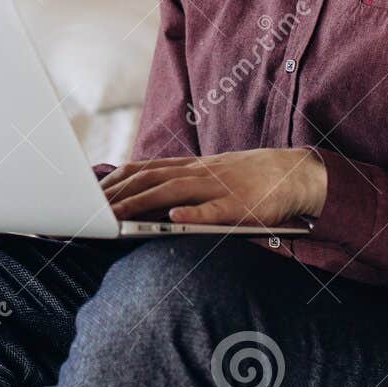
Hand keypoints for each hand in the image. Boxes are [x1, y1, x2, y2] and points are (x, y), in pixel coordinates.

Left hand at [99, 149, 326, 226]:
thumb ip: (184, 182)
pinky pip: (214, 209)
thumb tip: (150, 196)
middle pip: (151, 178)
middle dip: (118, 193)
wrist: (295, 173)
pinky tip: (174, 219)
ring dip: (142, 203)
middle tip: (92, 208)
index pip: (145, 169)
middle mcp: (200, 173)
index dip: (117, 179)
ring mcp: (219, 188)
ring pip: (174, 191)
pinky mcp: (240, 206)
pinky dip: (193, 213)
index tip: (92, 192)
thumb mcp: (213, 175)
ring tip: (117, 216)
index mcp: (193, 167)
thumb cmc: (251, 179)